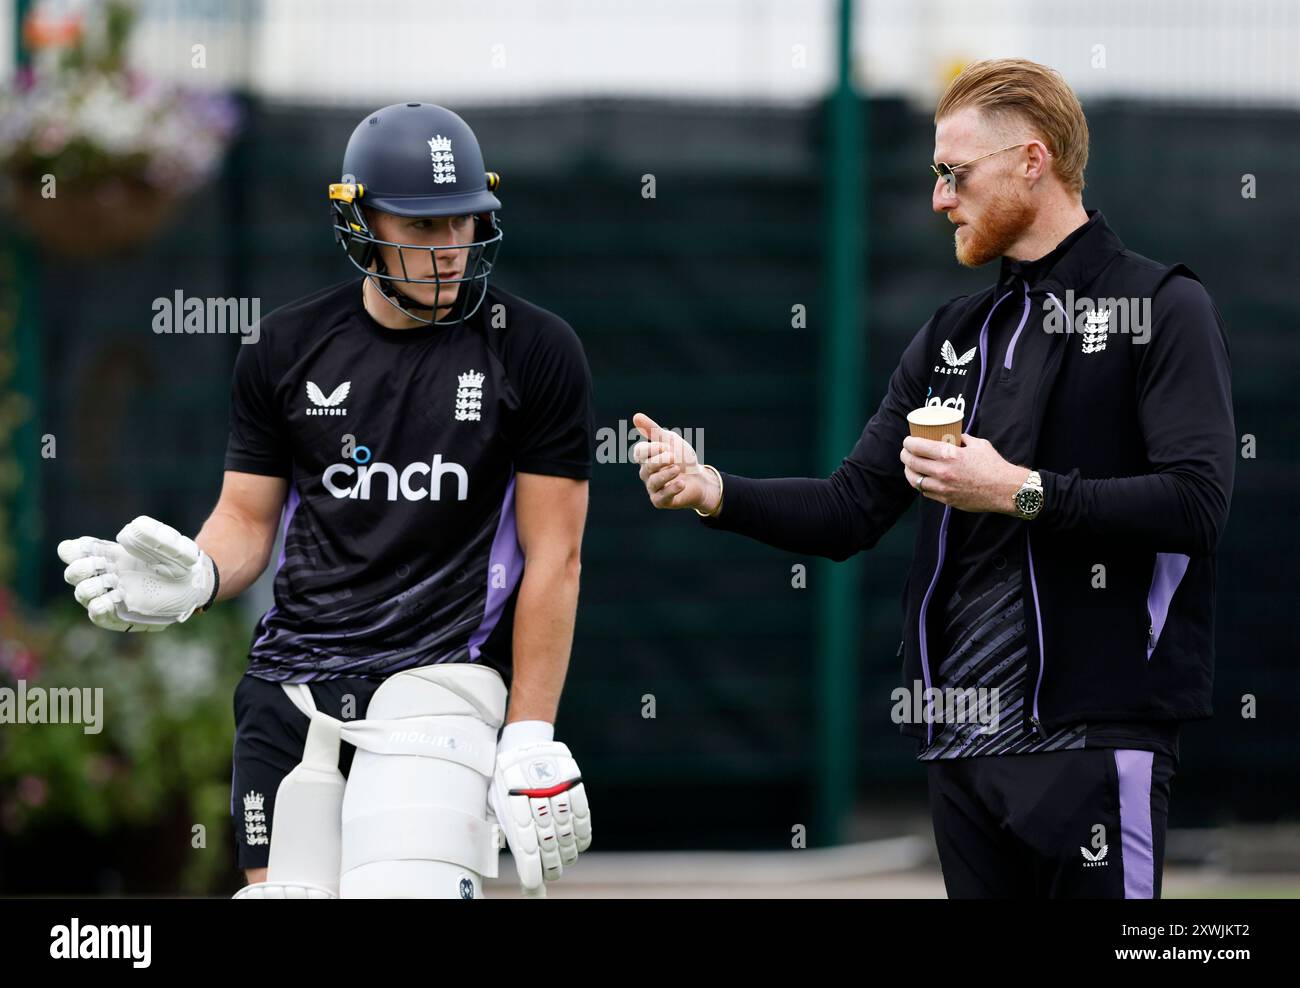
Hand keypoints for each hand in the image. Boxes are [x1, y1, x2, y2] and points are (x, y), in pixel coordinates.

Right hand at [57, 515, 216, 631]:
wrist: (195, 585)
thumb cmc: (180, 561)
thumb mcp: (168, 543)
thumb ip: (148, 535)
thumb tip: (122, 535)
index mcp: (112, 555)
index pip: (77, 551)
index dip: (72, 550)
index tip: (78, 549)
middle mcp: (107, 575)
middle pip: (74, 573)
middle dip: (80, 569)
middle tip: (101, 566)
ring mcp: (112, 595)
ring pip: (83, 593)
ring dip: (89, 588)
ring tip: (110, 583)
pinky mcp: (121, 614)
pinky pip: (98, 614)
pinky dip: (98, 607)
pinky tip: (110, 601)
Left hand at [488, 738, 590, 894]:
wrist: (524, 739)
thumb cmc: (506, 775)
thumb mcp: (495, 798)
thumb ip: (503, 825)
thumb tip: (509, 855)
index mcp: (512, 801)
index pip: (525, 843)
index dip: (531, 867)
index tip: (533, 883)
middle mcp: (536, 795)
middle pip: (547, 840)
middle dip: (550, 863)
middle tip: (552, 875)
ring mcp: (556, 788)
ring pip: (566, 829)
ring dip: (567, 851)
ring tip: (565, 862)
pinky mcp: (572, 780)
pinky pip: (581, 812)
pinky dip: (582, 831)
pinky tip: (579, 843)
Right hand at [631, 411, 720, 514]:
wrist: (700, 478)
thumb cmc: (683, 458)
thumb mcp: (670, 441)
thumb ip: (653, 430)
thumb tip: (636, 416)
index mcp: (647, 458)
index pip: (640, 452)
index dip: (651, 449)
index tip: (665, 446)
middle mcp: (646, 473)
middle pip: (647, 466)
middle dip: (661, 460)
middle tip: (674, 457)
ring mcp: (653, 488)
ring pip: (653, 481)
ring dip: (666, 474)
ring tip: (678, 469)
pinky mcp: (661, 501)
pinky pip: (661, 497)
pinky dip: (671, 489)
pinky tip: (681, 483)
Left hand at [900, 433, 1028, 513]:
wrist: (1005, 490)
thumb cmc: (993, 465)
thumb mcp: (978, 444)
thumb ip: (962, 439)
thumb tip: (953, 434)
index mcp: (949, 455)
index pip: (917, 447)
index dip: (908, 442)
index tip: (908, 441)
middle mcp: (942, 471)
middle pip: (911, 462)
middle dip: (905, 455)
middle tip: (906, 452)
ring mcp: (943, 487)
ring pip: (915, 480)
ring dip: (909, 472)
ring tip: (909, 467)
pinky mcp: (946, 499)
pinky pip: (926, 492)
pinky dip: (921, 485)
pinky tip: (921, 479)